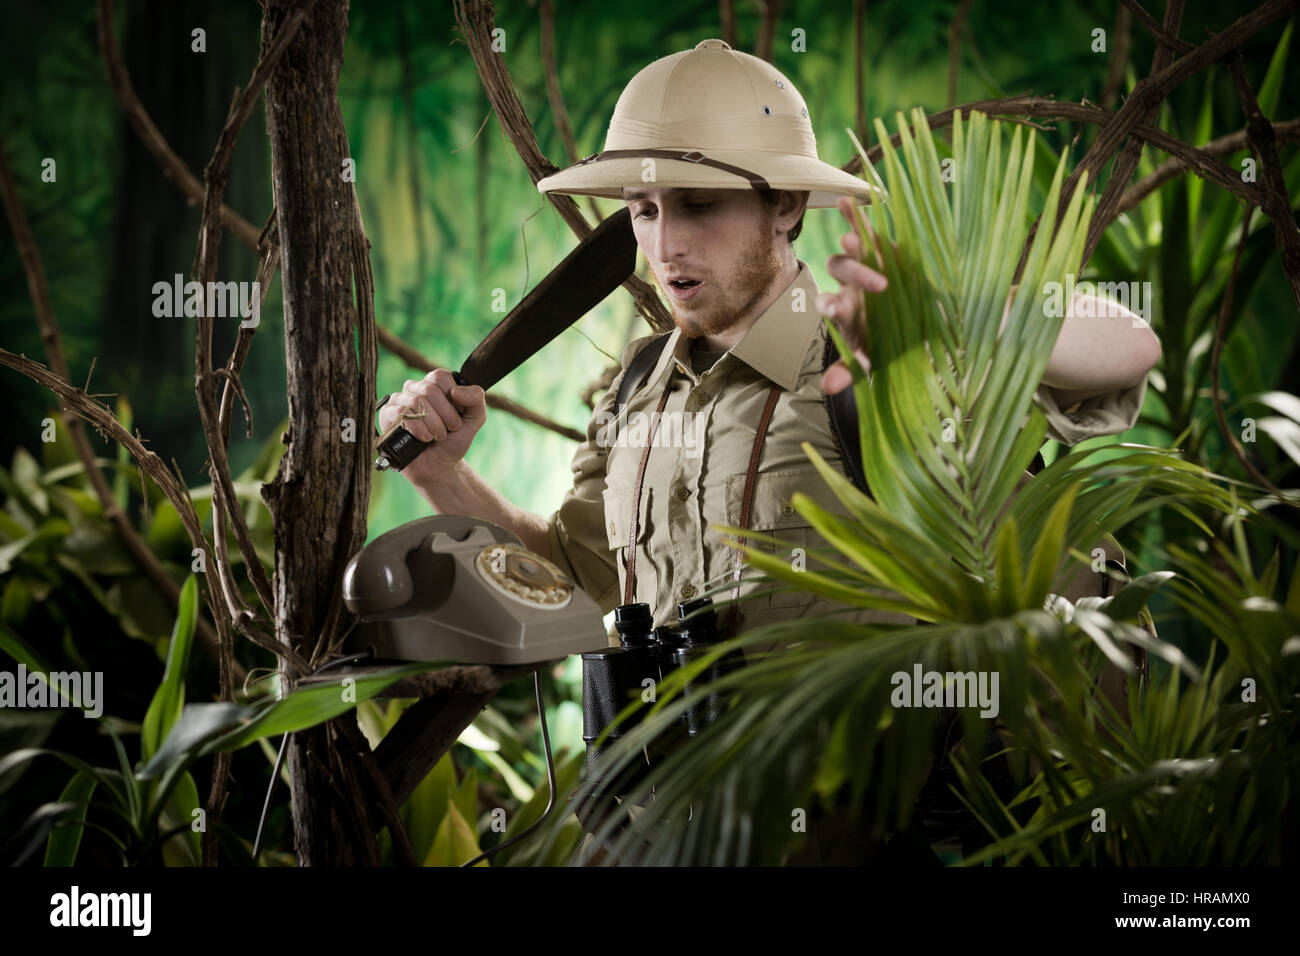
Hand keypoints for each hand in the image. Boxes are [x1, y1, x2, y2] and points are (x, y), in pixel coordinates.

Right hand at [377, 369, 485, 483]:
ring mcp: (399, 401)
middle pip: (429, 389)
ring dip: (434, 424)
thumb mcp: (474, 419)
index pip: (440, 376)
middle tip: (449, 429)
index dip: (453, 398)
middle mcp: (414, 389)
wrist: (439, 466)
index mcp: (433, 384)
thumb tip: (456, 390)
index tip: (458, 415)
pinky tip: (425, 438)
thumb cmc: (454, 440)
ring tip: (437, 436)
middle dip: (445, 415)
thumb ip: (475, 399)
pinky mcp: (387, 416)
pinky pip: (401, 413)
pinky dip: (418, 428)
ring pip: (416, 401)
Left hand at [818, 196, 887, 394]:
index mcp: (846, 316)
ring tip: (856, 239)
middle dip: (855, 280)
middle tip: (879, 287)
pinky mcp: (876, 250)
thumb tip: (826, 388)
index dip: (834, 311)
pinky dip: (856, 219)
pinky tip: (849, 203)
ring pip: (847, 257)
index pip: (833, 312)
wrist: (918, 322)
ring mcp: (860, 269)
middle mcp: (848, 290)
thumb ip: (849, 370)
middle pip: (839, 281)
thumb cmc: (891, 343)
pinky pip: (863, 232)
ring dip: (853, 248)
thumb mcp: (875, 360)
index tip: (842, 314)